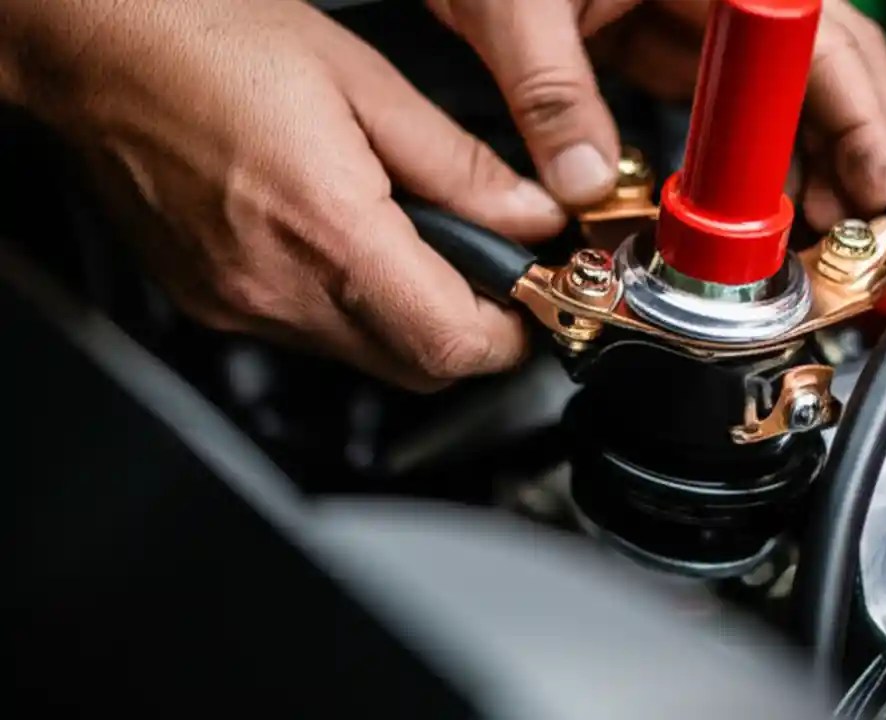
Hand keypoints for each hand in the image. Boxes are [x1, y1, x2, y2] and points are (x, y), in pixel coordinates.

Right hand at [12, 0, 566, 390]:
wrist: (89, 45)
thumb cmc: (208, 39)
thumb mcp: (365, 83)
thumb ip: (461, 166)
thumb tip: (530, 217)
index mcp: (328, 230)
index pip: (452, 343)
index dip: (512, 332)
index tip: (532, 293)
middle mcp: (279, 289)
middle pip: (418, 367)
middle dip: (471, 331)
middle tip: (488, 269)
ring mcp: (240, 306)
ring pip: (367, 357)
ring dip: (412, 320)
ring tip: (416, 244)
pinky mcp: (212, 305)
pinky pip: (310, 335)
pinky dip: (352, 308)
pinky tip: (348, 245)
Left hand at [428, 0, 885, 227]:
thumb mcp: (514, 4)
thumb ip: (552, 95)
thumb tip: (585, 184)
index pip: (822, 42)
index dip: (859, 120)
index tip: (866, 185)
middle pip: (834, 62)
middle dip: (857, 145)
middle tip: (855, 222)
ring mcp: (708, 12)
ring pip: (791, 88)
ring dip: (812, 158)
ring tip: (812, 227)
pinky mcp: (673, 40)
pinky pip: (735, 103)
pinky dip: (752, 156)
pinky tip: (752, 204)